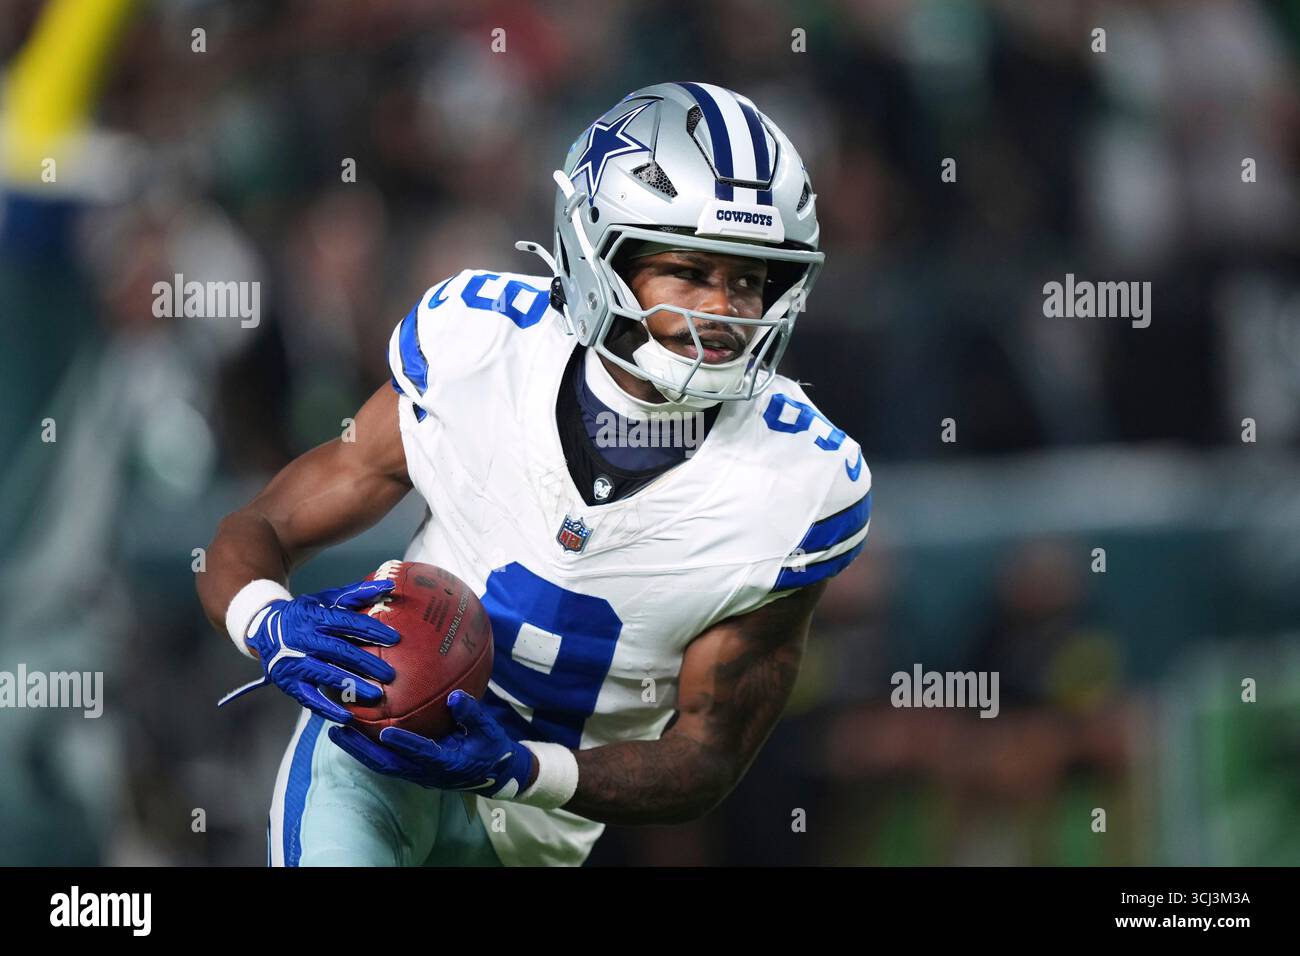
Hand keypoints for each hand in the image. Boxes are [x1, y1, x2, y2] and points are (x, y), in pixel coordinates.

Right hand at [219, 578, 400, 721]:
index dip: (372, 630)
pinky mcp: (288, 682)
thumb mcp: (326, 600)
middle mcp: (304, 639)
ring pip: (326, 675)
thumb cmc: (306, 614)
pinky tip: (347, 717)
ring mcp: (294, 662)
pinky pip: (309, 698)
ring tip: (376, 695)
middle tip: (391, 674)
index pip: (348, 623)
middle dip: (367, 663)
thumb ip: (357, 594)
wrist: (263, 629)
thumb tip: (388, 584)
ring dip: (352, 686)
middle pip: (340, 651)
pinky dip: (327, 708)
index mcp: (316, 617)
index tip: (395, 639)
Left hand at [328, 691, 536, 798]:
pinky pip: (386, 761)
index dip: (404, 743)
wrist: (493, 773)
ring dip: (358, 750)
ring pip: (382, 765)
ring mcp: (417, 774)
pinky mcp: (413, 771)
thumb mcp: (489, 730)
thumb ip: (473, 714)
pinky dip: (367, 749)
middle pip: (388, 764)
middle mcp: (427, 773)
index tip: (386, 731)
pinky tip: (354, 734)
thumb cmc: (491, 748)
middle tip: (339, 730)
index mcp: (447, 763)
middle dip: (362, 749)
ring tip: (337, 732)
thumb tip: (455, 696)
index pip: (422, 753)